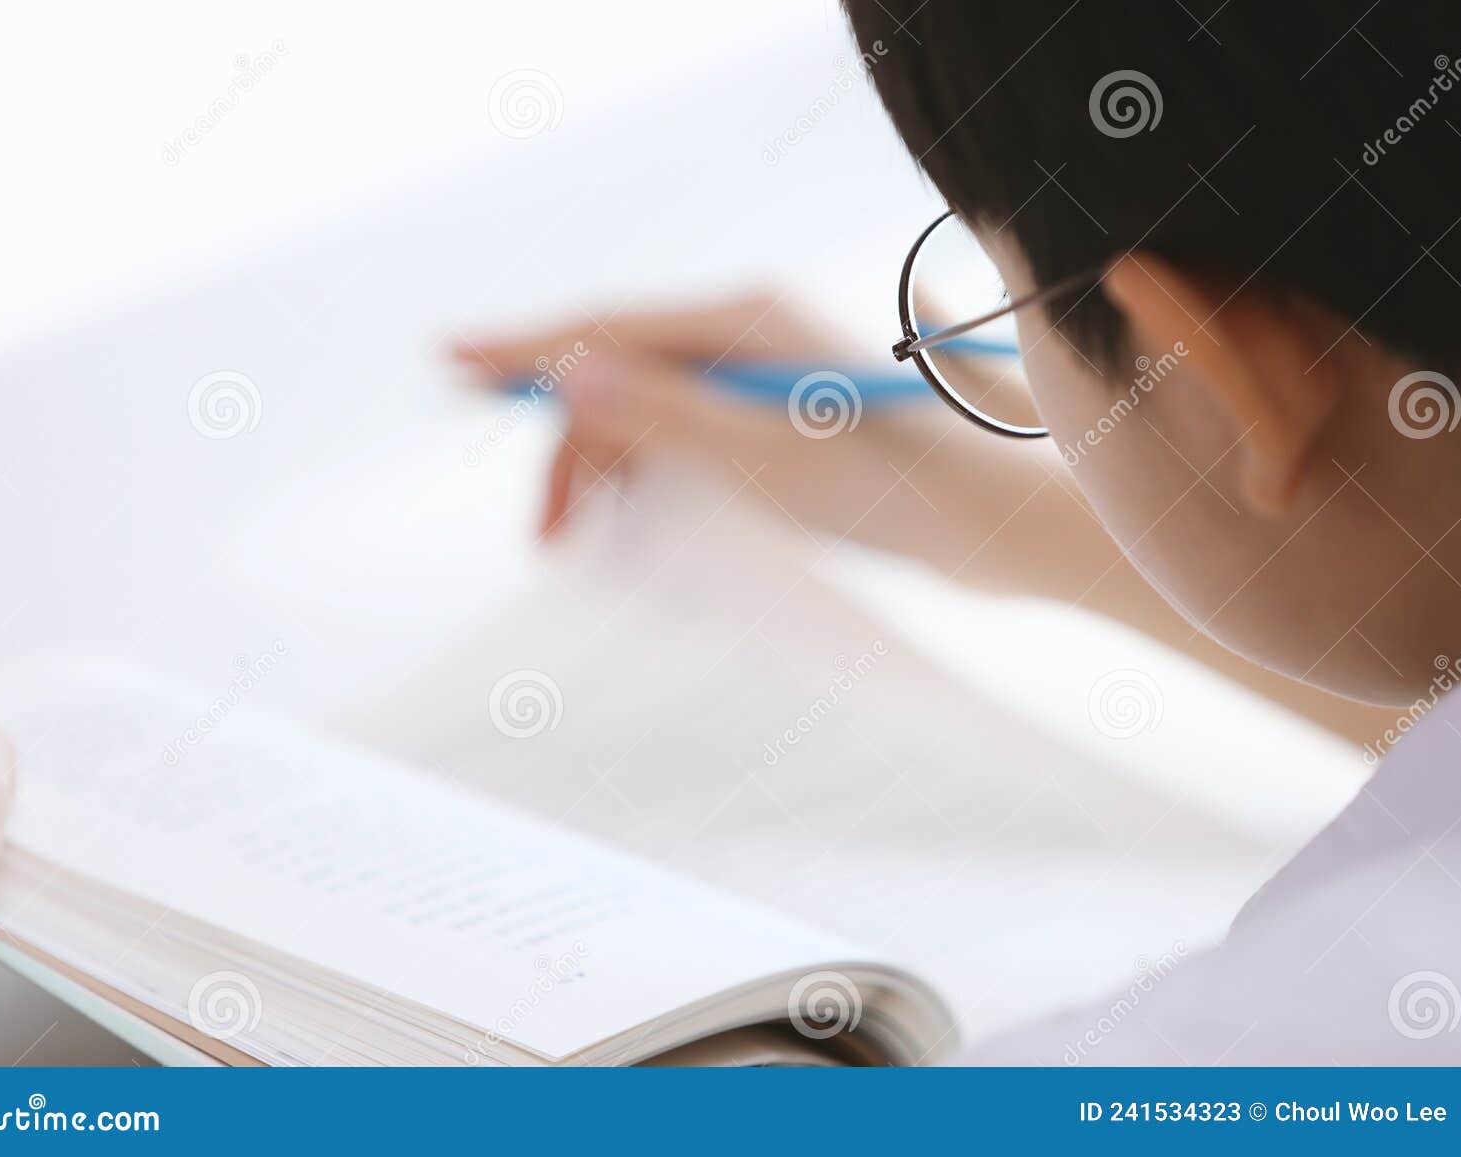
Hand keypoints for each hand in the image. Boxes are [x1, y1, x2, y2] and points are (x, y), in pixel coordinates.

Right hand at [453, 293, 956, 542]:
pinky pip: (699, 434)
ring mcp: (778, 377)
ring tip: (583, 539)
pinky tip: (642, 516)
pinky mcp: (796, 422)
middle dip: (573, 446)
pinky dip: (659, 473)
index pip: (609, 327)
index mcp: (750, 318)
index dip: (525, 349)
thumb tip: (570, 377)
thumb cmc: (911, 487)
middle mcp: (759, 335)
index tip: (447, 361)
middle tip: (544, 535)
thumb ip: (670, 416)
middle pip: (628, 375)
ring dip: (613, 467)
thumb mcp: (775, 457)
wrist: (1014, 528)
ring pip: (660, 410)